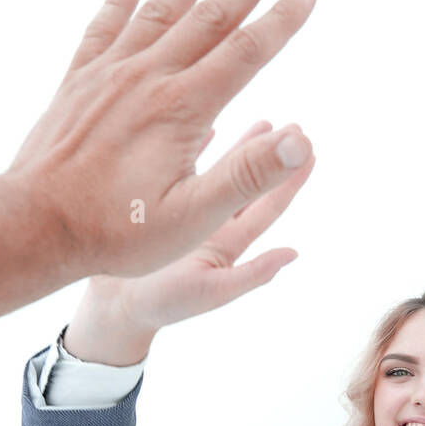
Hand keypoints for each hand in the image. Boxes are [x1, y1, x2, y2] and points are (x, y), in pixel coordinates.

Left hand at [5, 0, 315, 279]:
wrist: (34, 224)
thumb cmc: (116, 231)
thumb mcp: (193, 217)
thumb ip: (247, 176)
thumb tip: (298, 140)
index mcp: (183, 108)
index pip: (245, 53)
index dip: (280, 21)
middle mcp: (148, 78)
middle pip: (208, 18)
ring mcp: (109, 75)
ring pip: (159, 10)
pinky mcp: (78, 83)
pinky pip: (103, 27)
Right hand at [90, 119, 313, 331]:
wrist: (113, 304)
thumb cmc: (161, 304)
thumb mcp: (210, 290)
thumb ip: (251, 274)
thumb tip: (294, 252)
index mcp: (228, 243)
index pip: (267, 207)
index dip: (290, 181)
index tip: (311, 152)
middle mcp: (213, 225)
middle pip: (251, 183)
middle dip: (273, 156)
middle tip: (294, 126)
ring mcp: (187, 213)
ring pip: (222, 173)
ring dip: (242, 148)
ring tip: (264, 121)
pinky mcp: (158, 203)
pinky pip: (180, 169)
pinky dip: (195, 149)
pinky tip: (206, 127)